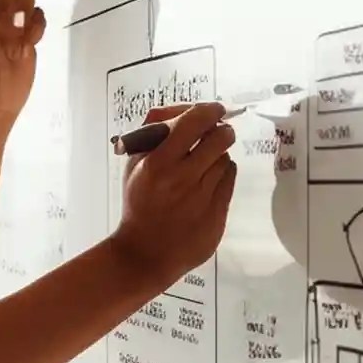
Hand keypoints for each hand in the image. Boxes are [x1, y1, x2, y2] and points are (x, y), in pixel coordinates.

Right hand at [110, 102, 237, 280]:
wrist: (144, 252)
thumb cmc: (138, 205)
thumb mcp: (133, 167)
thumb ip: (153, 138)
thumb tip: (179, 112)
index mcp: (157, 163)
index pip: (193, 122)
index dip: (209, 110)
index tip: (214, 109)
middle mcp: (182, 178)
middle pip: (219, 137)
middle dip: (220, 130)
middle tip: (216, 132)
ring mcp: (202, 197)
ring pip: (225, 159)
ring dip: (217, 157)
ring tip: (202, 167)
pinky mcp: (218, 214)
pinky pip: (229, 180)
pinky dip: (221, 176)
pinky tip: (207, 183)